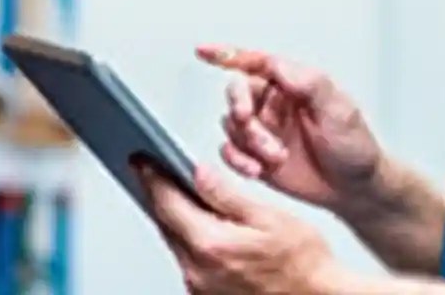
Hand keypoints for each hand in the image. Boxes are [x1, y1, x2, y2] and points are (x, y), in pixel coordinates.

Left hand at [137, 161, 341, 294]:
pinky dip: (188, 239)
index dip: (152, 178)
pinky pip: (187, 260)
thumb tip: (197, 173)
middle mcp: (198, 271)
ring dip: (174, 218)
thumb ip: (226, 194)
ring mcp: (200, 287)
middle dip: (159, 195)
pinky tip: (200, 226)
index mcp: (212, 245)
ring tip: (178, 193)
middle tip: (153, 170)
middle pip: (166, 224)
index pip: (168, 204)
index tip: (142, 161)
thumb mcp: (268, 216)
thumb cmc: (302, 261)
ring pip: (175, 242)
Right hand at [197, 44, 385, 214]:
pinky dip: (238, 160)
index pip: (258, 62)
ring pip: (232, 125)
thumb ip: (310, 84)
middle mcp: (275, 103)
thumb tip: (279, 65)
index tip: (205, 52)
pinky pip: (231, 152)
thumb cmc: (355, 145)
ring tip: (275, 156)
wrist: (356, 188)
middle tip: (248, 120)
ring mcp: (264, 130)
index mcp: (294, 83)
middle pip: (238, 94)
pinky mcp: (257, 156)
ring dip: (248, 142)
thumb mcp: (340, 110)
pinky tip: (258, 168)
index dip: (228, 54)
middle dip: (240, 107)